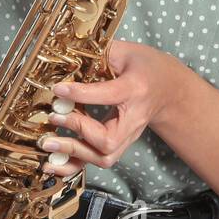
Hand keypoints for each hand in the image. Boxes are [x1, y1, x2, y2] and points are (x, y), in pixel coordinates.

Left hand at [40, 39, 186, 176]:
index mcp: (136, 90)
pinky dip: (73, 167)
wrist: (169, 91)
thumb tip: (69, 54)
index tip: (58, 89)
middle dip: (77, 132)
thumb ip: (100, 51)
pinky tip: (52, 164)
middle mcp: (133, 119)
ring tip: (48, 143)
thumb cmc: (147, 69)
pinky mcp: (118, 145)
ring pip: (103, 158)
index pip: (109, 94)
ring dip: (73, 153)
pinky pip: (97, 163)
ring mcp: (127, 137)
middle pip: (108, 140)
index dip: (81, 93)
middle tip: (54, 118)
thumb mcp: (128, 52)